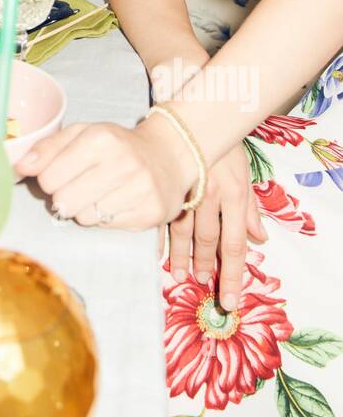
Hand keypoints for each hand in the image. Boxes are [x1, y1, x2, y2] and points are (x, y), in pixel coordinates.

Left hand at [16, 116, 197, 229]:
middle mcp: (122, 163)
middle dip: (64, 196)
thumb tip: (19, 167)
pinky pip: (106, 227)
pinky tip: (116, 201)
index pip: (48, 177)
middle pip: (63, 201)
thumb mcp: (81, 134)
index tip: (61, 173)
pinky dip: (105, 218)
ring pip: (84, 217)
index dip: (48, 179)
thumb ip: (47, 148)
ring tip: (99, 193)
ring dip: (84, 209)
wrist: (169, 156)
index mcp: (100, 138)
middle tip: (78, 185)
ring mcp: (140, 189)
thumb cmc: (117, 145)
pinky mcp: (151, 212)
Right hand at [167, 144, 266, 311]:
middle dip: (205, 266)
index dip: (233, 275)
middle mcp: (211, 194)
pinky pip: (162, 214)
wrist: (194, 115)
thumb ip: (251, 208)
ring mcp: (186, 188)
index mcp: (235, 194)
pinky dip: (159, 236)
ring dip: (181, 256)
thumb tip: (260, 240)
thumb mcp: (245, 173)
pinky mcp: (166, 182)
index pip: (235, 244)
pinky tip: (157, 252)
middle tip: (201, 284)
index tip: (230, 301)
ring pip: (182, 230)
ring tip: (179, 275)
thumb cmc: (223, 145)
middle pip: (207, 240)